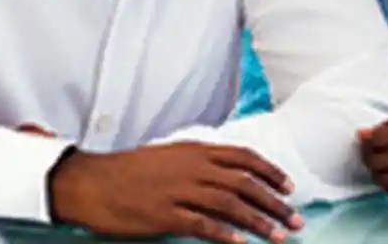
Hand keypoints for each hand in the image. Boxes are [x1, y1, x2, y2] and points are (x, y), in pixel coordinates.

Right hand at [49, 142, 302, 243]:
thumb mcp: (169, 156)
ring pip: (230, 205)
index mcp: (195, 151)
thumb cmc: (129, 170)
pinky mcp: (166, 215)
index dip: (270, 172)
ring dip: (258, 221)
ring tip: (278, 235)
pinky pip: (203, 225)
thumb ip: (199, 162)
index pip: (244, 158)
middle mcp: (192, 168)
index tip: (288, 187)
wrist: (92, 182)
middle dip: (274, 203)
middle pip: (244, 184)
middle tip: (295, 219)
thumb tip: (226, 172)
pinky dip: (225, 234)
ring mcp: (179, 191)